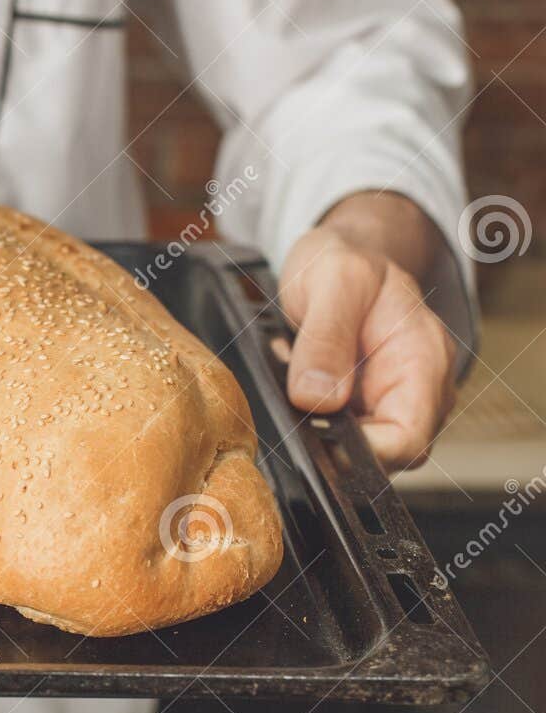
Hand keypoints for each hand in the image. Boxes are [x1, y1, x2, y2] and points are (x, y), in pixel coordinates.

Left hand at [278, 192, 457, 471]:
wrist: (337, 256)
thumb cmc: (344, 261)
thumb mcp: (334, 280)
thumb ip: (326, 338)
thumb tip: (317, 399)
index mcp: (424, 361)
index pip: (408, 440)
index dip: (362, 453)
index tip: (312, 433)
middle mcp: (416, 390)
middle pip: (384, 455)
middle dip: (331, 440)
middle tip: (289, 398)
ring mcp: (389, 401)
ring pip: (355, 449)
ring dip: (314, 426)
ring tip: (293, 376)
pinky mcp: (361, 407)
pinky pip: (336, 432)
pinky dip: (309, 417)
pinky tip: (295, 384)